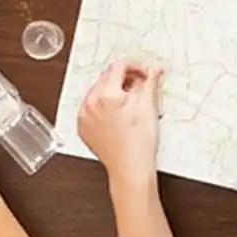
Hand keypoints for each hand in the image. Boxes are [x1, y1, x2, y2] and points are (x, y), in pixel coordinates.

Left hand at [77, 61, 162, 188]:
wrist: (130, 169)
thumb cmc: (140, 143)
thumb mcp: (149, 107)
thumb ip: (150, 82)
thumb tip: (154, 70)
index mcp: (107, 95)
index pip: (119, 66)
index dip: (136, 67)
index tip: (145, 74)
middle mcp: (91, 103)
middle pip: (107, 77)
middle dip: (124, 78)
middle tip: (140, 88)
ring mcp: (84, 116)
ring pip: (98, 91)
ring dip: (113, 91)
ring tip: (130, 104)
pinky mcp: (83, 127)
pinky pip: (91, 107)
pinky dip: (103, 105)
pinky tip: (117, 115)